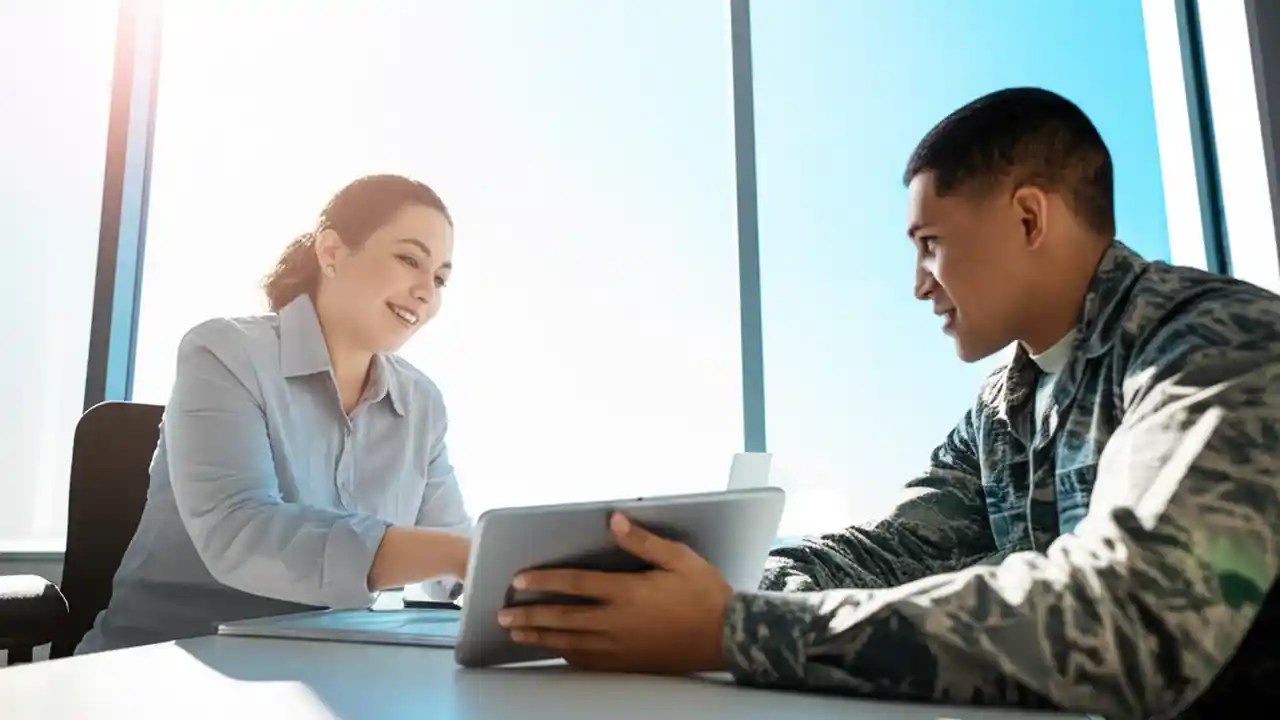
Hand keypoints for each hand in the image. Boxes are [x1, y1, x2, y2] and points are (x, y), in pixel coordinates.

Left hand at [497, 512, 733, 673]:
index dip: (544, 581)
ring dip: (541, 638)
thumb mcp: (679, 558)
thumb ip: (642, 541)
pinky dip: (566, 655)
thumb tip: (614, 520)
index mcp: (627, 592)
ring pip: (570, 642)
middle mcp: (616, 621)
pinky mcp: (628, 663)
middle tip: (502, 615)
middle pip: (563, 618)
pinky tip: (555, 652)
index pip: (574, 584)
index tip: (518, 580)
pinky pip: (589, 662)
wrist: (726, 637)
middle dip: (530, 616)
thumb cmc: (705, 594)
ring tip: (516, 634)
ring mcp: (620, 646)